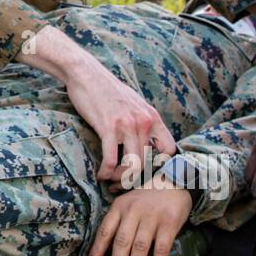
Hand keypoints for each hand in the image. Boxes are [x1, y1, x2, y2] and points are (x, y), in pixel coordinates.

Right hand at [17, 25, 176, 180]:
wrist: (86, 74)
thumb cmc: (108, 90)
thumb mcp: (134, 103)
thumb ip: (143, 121)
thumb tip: (147, 142)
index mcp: (152, 117)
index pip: (169, 149)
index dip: (159, 164)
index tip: (144, 169)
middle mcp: (143, 121)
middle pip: (147, 162)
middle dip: (134, 177)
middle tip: (122, 181)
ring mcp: (127, 125)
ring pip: (132, 165)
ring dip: (120, 178)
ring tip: (111, 180)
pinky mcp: (108, 127)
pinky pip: (111, 159)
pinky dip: (105, 171)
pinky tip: (100, 174)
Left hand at [88, 183, 191, 255]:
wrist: (174, 181)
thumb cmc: (147, 198)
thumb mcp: (128, 203)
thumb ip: (119, 221)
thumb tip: (107, 250)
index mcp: (120, 206)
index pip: (105, 230)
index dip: (97, 249)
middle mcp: (133, 211)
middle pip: (122, 241)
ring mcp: (152, 217)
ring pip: (140, 247)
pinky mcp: (169, 223)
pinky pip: (162, 248)